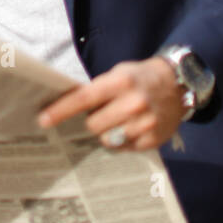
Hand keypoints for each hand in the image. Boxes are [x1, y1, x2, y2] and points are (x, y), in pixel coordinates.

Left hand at [35, 57, 186, 150]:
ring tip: (117, 120)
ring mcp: (144, 124)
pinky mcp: (153, 141)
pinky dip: (122, 140)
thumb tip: (67, 107)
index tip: (43, 120)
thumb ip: (97, 89)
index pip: (84, 98)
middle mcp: (133, 103)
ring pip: (107, 140)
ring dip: (106, 132)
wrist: (178, 85)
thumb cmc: (140, 78)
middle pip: (93, 125)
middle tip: (100, 113)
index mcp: (121, 82)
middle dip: (91, 121)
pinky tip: (131, 128)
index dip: (61, 110)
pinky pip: (124, 148)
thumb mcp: (119, 74)